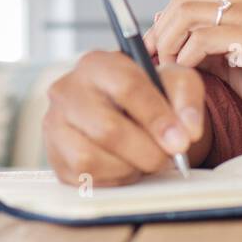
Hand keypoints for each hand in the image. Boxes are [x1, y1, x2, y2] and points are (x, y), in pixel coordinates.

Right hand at [44, 51, 204, 186]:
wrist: (129, 111)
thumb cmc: (152, 92)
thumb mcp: (177, 82)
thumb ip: (187, 99)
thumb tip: (187, 131)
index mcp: (98, 64)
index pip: (127, 87)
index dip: (157, 117)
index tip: (180, 140)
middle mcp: (68, 91)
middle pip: (107, 129)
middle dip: (147, 150)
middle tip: (170, 157)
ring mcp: (55, 124)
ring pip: (90, 158)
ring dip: (129, 166)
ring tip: (147, 158)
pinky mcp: (54, 156)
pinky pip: (84, 177)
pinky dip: (114, 178)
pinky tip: (129, 165)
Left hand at [143, 0, 241, 136]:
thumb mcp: (237, 63)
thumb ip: (208, 47)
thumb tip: (169, 38)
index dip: (164, 21)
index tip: (152, 49)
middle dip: (159, 32)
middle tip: (153, 61)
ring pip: (188, 14)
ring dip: (169, 44)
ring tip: (171, 70)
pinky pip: (203, 40)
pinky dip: (186, 58)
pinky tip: (191, 74)